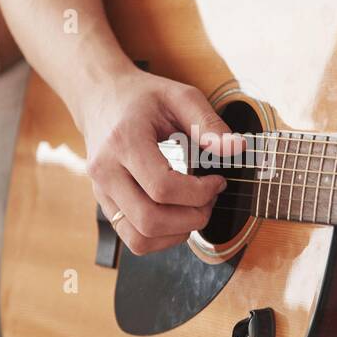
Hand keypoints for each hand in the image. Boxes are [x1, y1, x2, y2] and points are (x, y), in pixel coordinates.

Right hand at [79, 67, 244, 254]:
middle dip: (191, 218)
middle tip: (209, 200)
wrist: (100, 97)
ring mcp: (101, 191)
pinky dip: (162, 239)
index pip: (162, 188)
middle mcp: (106, 171)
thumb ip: (209, 122)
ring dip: (176, 234)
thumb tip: (236, 149)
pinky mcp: (105, 204)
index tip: (218, 181)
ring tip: (194, 211)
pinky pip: (133, 240)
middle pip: (149, 220)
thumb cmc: (142, 98)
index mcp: (124, 142)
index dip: (200, 193)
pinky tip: (178, 217)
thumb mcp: (179, 96)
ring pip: (139, 239)